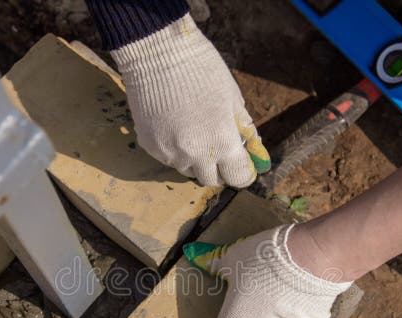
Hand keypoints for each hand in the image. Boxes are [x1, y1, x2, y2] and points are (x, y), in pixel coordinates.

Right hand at [111, 14, 270, 186]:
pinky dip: (175, 149)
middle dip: (219, 168)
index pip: (238, 178)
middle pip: (211, 180)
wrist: (157, 53)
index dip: (243, 172)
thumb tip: (252, 150)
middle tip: (219, 148)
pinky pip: (168, 158)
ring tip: (194, 132)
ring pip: (187, 170)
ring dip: (195, 159)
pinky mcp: (150, 146)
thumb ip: (244, 130)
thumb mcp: (233, 98)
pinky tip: (175, 125)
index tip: (243, 164)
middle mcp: (195, 154)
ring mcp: (170, 153)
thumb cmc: (201, 69)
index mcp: (222, 143)